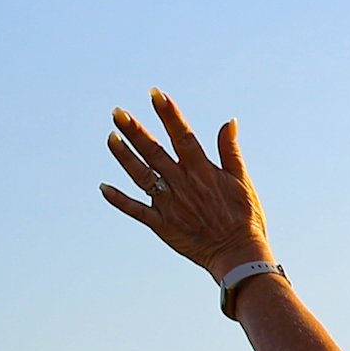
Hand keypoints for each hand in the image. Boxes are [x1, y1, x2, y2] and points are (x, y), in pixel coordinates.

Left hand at [100, 90, 270, 276]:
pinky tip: (103, 188)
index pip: (182, 136)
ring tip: (111, 137)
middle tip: (117, 112)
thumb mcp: (242, 182)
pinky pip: (136, 210)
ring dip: (124, 157)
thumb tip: (229, 121)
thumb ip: (231, 151)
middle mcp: (183, 184)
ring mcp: (170, 204)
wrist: (239, 256)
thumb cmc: (246, 219)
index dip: (169, 114)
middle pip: (154, 152)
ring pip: (141, 176)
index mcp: (202, 171)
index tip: (155, 94)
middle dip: (135, 131)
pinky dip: (119, 200)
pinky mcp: (163, 225)